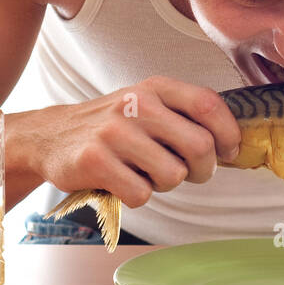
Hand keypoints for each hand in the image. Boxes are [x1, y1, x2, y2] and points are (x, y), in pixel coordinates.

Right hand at [28, 76, 241, 207]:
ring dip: (166, 184)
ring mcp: (114, 132)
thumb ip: (186, 116)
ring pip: (173, 175)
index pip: (208, 105)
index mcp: (156, 88)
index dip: (229, 133)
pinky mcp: (94, 160)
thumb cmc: (113, 126)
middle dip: (203, 170)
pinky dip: (137, 196)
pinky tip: (122, 182)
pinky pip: (141, 194)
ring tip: (146, 173)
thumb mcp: (148, 105)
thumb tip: (233, 145)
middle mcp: (137, 104)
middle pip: (200, 146)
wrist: (50, 136)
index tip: (228, 152)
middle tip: (189, 174)